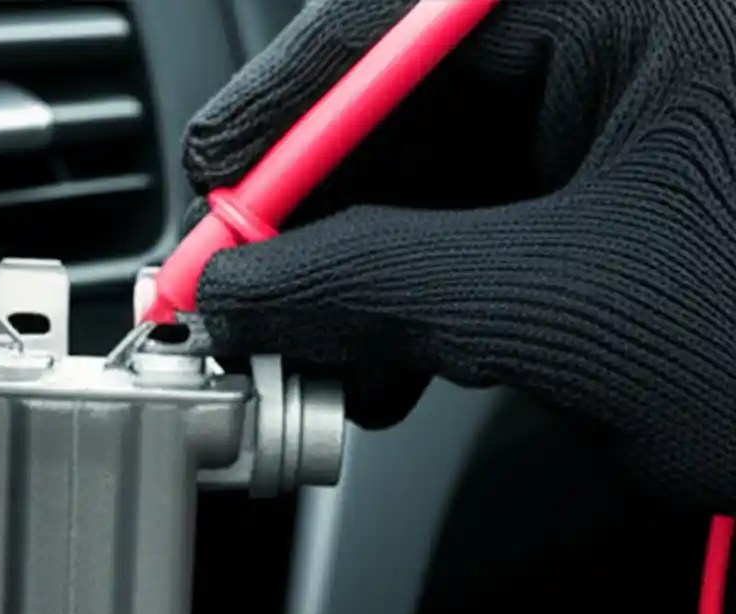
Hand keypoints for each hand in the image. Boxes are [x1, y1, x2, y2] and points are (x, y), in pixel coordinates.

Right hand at [184, 0, 735, 508]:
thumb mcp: (558, 310)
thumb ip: (370, 284)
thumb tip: (239, 290)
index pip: (394, 22)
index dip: (278, 108)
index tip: (208, 188)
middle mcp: (622, 30)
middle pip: (403, 100)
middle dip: (316, 214)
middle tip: (250, 297)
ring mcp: (625, 102)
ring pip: (438, 167)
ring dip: (364, 270)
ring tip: (327, 359)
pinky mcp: (622, 177)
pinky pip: (483, 212)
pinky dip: (426, 289)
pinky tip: (398, 358)